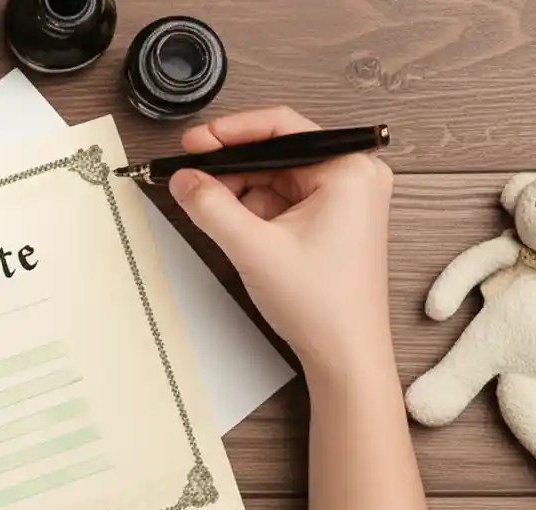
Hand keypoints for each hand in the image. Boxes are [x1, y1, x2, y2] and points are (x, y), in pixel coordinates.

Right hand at [167, 107, 394, 373]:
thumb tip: (183, 178)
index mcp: (350, 171)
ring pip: (274, 178)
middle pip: (276, 153)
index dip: (230, 132)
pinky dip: (253, 211)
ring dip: (239, 192)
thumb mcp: (254, 249)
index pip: (282, 128)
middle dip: (231, 168)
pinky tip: (234, 228)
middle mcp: (353, 177)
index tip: (194, 142)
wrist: (344, 355)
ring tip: (210, 213)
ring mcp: (343, 199)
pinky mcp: (330, 220)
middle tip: (190, 176)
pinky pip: (281, 200)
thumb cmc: (322, 305)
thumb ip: (211, 207)